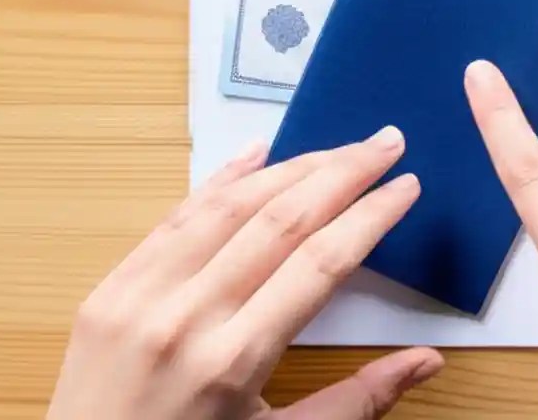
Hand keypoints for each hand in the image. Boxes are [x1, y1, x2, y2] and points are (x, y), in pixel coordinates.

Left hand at [47, 129, 442, 419]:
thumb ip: (355, 401)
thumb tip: (428, 360)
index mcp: (233, 362)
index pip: (320, 263)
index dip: (370, 217)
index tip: (406, 186)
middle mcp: (185, 318)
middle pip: (281, 221)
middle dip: (342, 173)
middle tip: (386, 142)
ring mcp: (139, 298)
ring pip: (227, 207)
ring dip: (290, 168)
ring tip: (337, 147)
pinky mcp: (108, 290)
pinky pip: (173, 218)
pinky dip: (218, 180)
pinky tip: (257, 154)